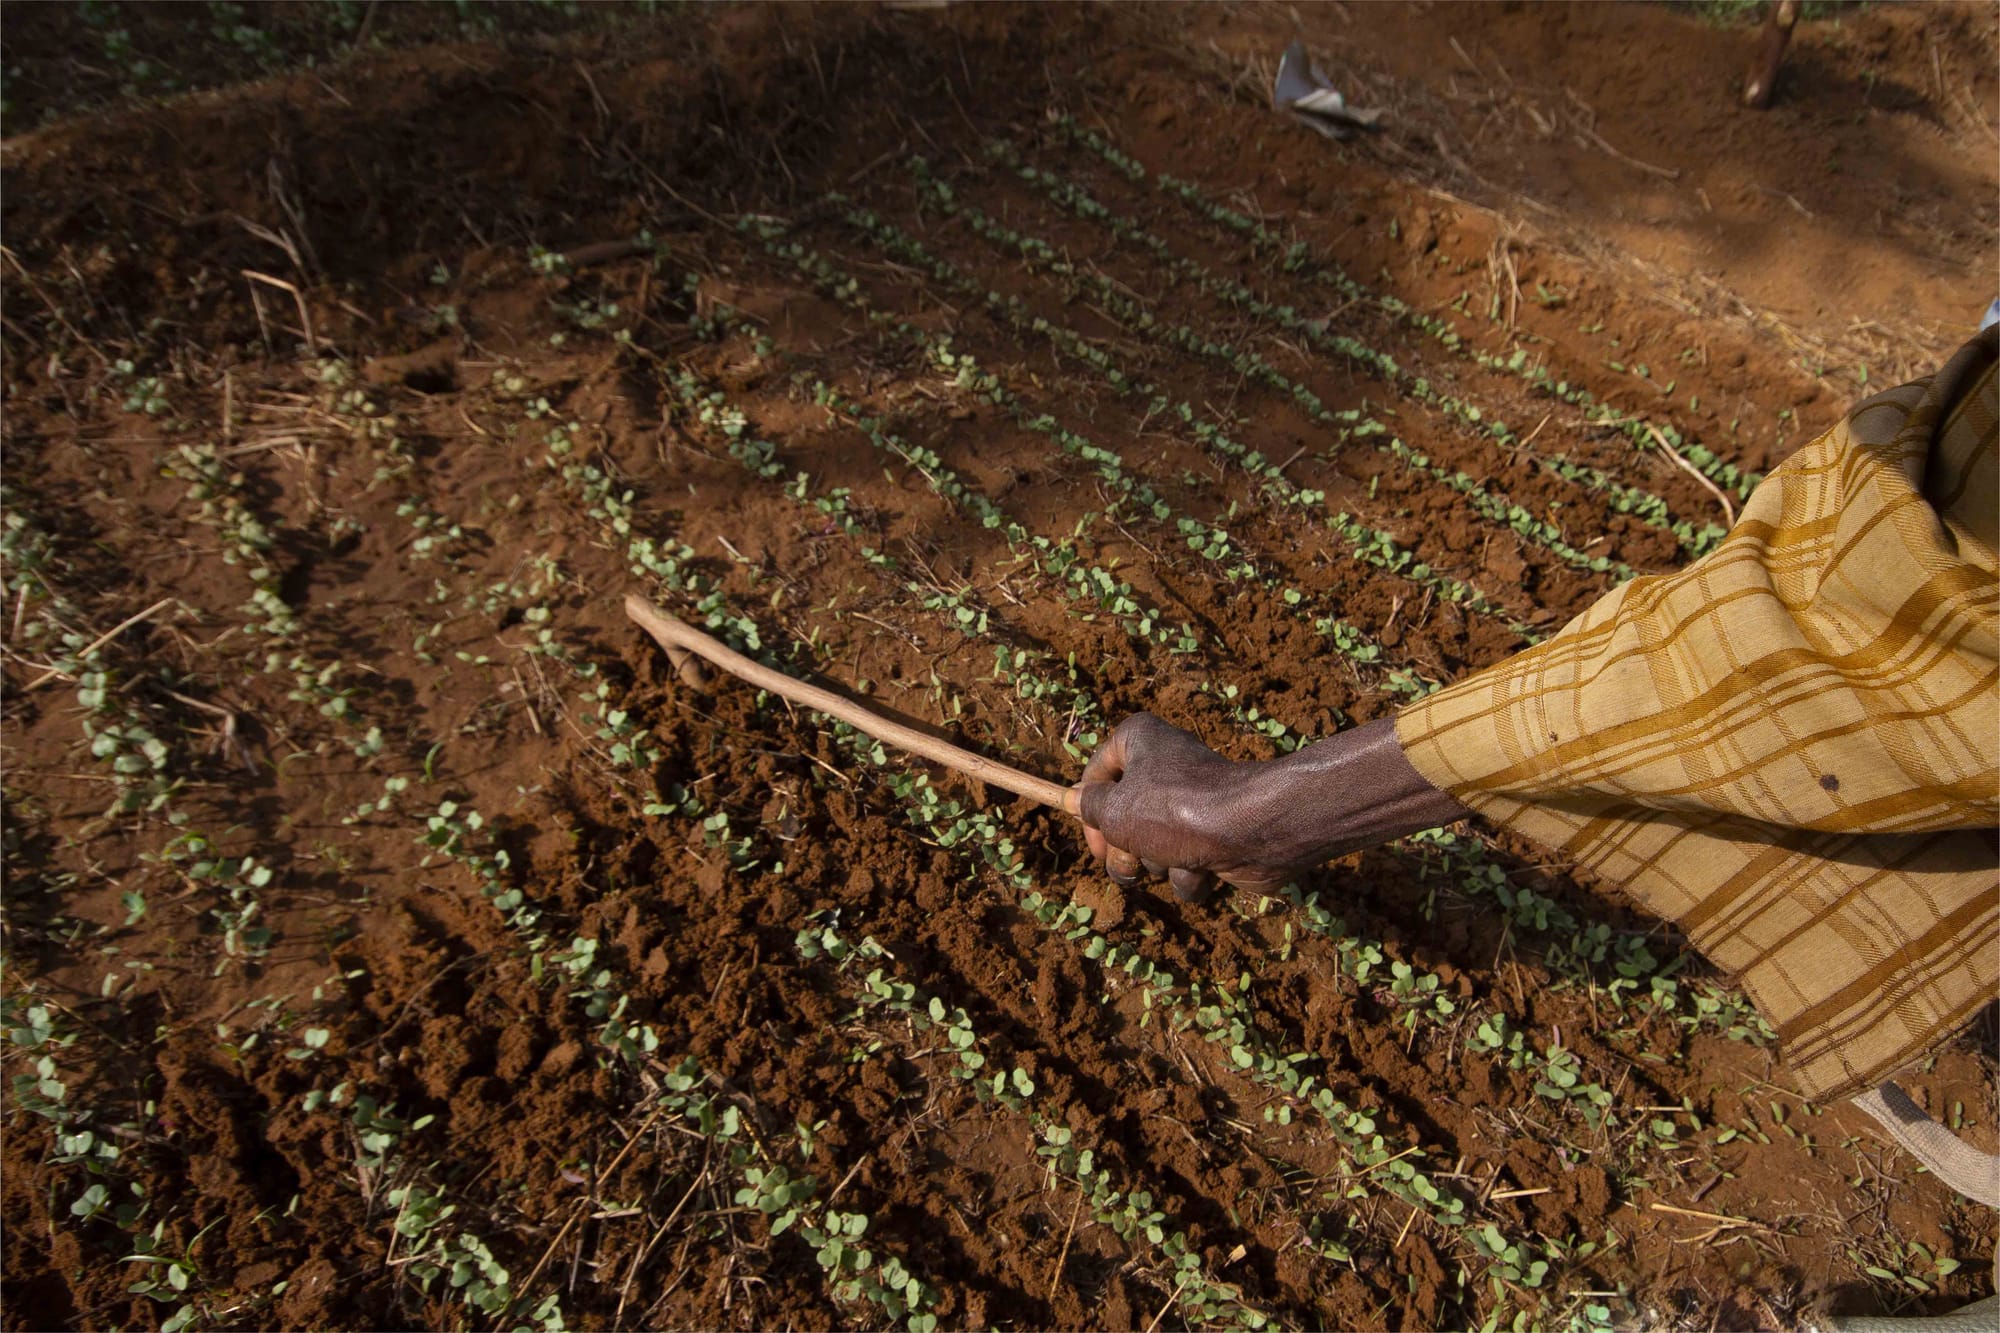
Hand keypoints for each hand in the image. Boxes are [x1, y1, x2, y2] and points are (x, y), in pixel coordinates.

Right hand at [1076, 713, 1473, 902]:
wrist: (1251, 831)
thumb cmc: (1174, 811)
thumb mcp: (1112, 810)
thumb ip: (1089, 806)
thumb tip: (1081, 801)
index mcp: (1139, 741)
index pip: (1097, 775)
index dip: (1088, 811)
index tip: (1093, 836)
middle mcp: (1166, 764)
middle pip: (1123, 816)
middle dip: (1125, 848)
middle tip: (1129, 859)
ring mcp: (1192, 802)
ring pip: (1152, 846)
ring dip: (1157, 863)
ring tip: (1173, 858)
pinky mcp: (1214, 835)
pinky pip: (1182, 863)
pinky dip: (1187, 873)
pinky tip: (1201, 867)